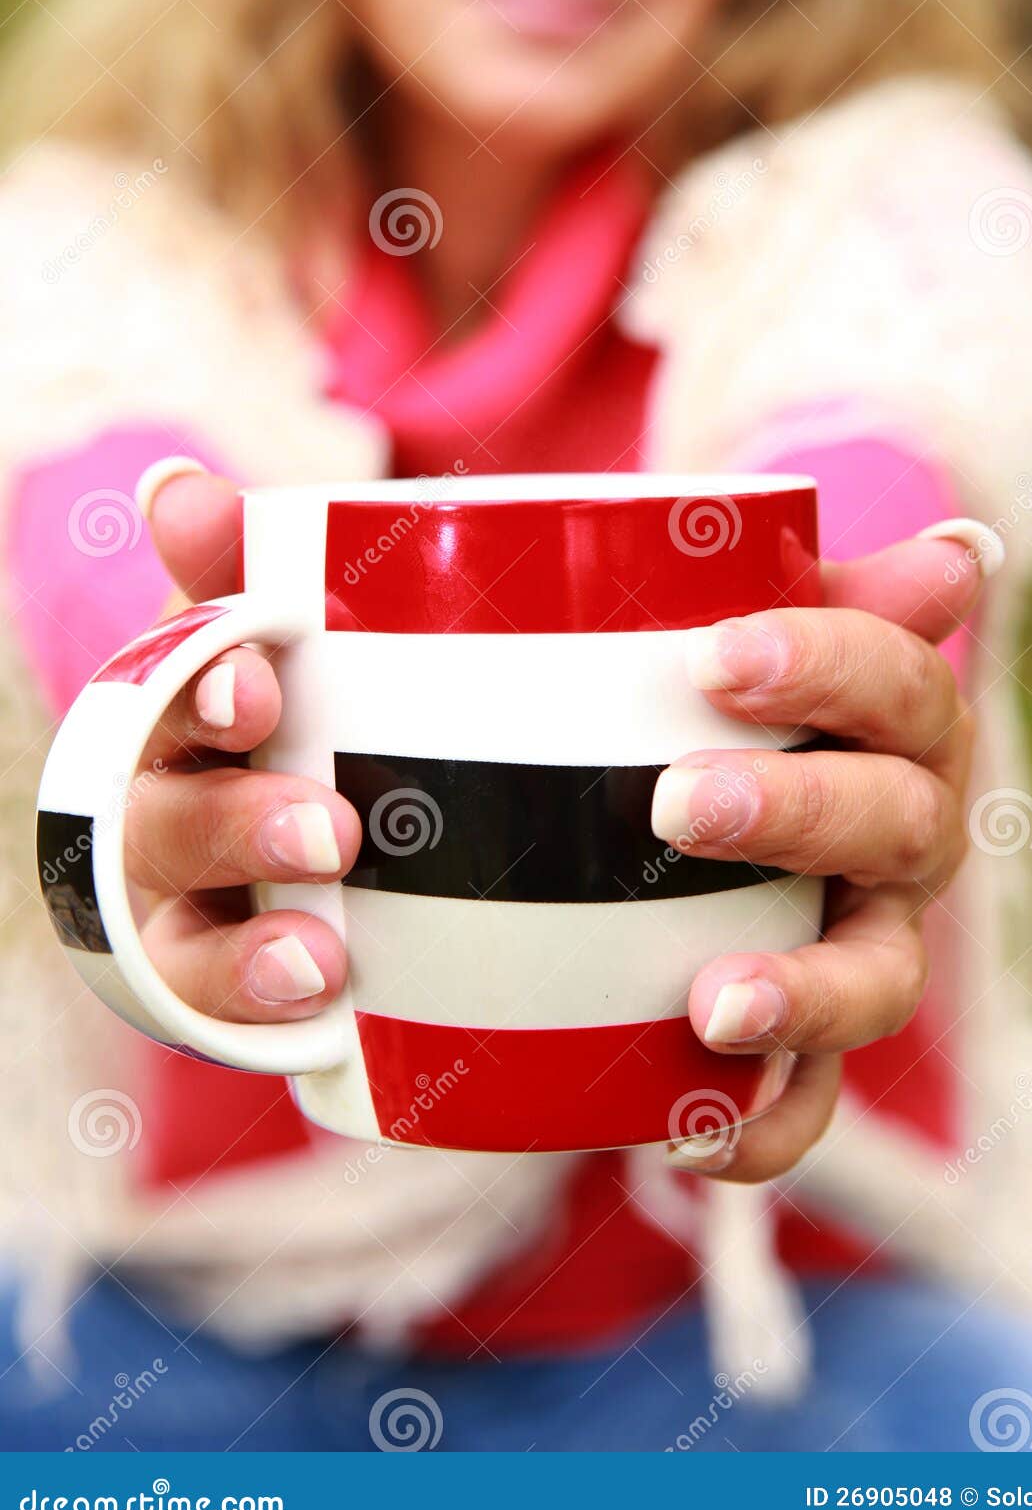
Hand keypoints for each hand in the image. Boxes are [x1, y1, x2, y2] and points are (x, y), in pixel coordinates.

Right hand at [124, 466, 361, 1019]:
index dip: (198, 688)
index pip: (167, 694)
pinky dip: (259, 1025)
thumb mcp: (306, 631)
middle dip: (231, 826)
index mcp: (191, 715)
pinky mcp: (237, 997)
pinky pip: (227, 1027)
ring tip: (313, 960)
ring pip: (181, 943)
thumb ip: (246, 560)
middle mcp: (175, 815)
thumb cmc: (325, 709)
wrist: (388, 842)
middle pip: (165, 825)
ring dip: (237, 954)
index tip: (256, 686)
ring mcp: (200, 915)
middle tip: (328, 832)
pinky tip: (317, 1021)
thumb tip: (168, 482)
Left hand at [653, 529, 989, 1182]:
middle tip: (677, 805)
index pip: (899, 684)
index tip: (717, 656)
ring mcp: (861, 943)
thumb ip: (808, 583)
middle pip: (896, 825)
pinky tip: (688, 1132)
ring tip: (713, 1006)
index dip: (829, 666)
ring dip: (805, 992)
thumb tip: (961, 557)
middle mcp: (901, 837)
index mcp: (894, 724)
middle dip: (798, 813)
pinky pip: (812, 1105)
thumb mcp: (743, 623)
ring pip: (879, 979)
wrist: (694, 791)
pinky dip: (762, 1127)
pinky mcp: (807, 1042)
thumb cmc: (712, 689)